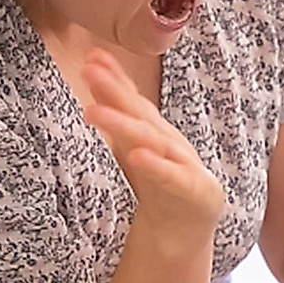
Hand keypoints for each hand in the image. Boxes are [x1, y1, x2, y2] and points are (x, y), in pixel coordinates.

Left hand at [83, 49, 224, 239]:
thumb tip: (94, 73)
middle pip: (141, 114)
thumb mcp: (134, 146)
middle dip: (116, 91)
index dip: (116, 78)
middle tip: (91, 71)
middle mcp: (168, 141)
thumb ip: (117, 112)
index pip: (134, 100)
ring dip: (124, 124)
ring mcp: (182, 163)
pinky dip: (155, 165)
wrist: (188, 226)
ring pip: (151, 141)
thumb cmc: (160, 182)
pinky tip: (137, 156)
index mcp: (155, 131)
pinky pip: (170, 176)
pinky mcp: (192, 189)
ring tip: (94, 112)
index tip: (93, 56)